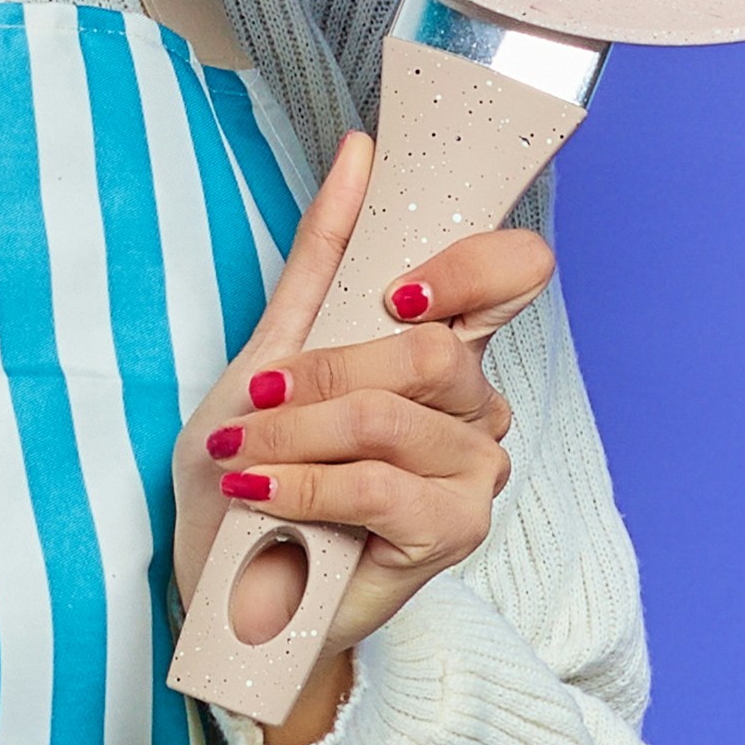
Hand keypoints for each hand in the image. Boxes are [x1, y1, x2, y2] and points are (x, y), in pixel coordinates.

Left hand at [177, 133, 548, 744]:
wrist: (230, 592)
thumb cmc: (252, 479)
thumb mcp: (267, 355)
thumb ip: (323, 259)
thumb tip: (360, 152)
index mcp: (445, 350)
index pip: (515, 274)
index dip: (470, 264)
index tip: (394, 290)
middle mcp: (475, 407)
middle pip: (435, 350)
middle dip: (325, 372)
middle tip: (260, 401)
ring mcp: (473, 472)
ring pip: (392, 417)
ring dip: (294, 434)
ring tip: (242, 458)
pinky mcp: (452, 533)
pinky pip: (378, 484)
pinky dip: (303, 482)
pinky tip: (261, 494)